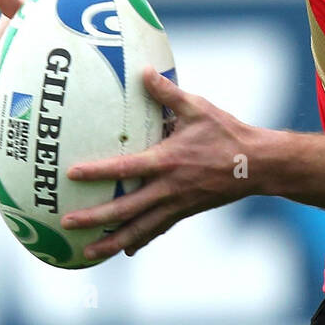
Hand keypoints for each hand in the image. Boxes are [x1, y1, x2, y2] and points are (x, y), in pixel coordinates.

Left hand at [61, 67, 258, 259]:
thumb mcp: (198, 108)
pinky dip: (141, 240)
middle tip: (66, 223)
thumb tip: (143, 70)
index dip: (97, 172)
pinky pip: (158, 230)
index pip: (125, 169)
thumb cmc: (227, 133)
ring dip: (112, 242)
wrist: (258, 165)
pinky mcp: (186, 212)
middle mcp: (169, 188)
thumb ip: (167, 92)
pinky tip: (126, 250)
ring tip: (88, 253)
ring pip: (140, 229)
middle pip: (125, 209)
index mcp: (167, 161)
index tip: (71, 174)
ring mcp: (177, 204)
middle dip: (95, 218)